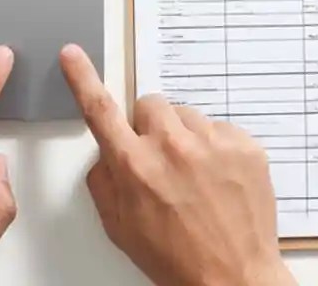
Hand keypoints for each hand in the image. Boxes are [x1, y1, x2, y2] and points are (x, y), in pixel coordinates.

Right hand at [60, 45, 295, 285]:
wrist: (233, 277)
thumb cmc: (175, 258)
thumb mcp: (119, 226)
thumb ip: (104, 181)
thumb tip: (107, 154)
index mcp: (134, 165)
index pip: (99, 109)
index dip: (82, 78)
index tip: (73, 55)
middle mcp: (172, 146)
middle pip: (150, 106)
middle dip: (150, 127)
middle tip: (159, 160)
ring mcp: (212, 143)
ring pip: (187, 116)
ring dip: (185, 137)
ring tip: (194, 178)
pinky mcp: (244, 145)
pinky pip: (220, 129)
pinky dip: (216, 149)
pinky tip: (218, 180)